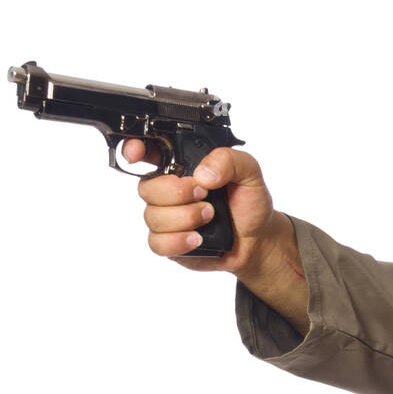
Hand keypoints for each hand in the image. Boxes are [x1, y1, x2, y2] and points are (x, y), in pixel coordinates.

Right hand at [124, 139, 290, 279]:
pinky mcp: (170, 244)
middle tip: (205, 195)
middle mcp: (169, 192)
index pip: (147, 153)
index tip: (137, 153)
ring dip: (185, 217)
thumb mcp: (249, 172)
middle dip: (177, 192)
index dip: (135, 150)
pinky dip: (178, 241)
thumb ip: (229, 160)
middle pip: (146, 188)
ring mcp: (167, 218)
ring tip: (210, 216)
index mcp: (181, 168)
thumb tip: (203, 174)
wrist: (258, 239)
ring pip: (152, 217)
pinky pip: (157, 243)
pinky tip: (198, 238)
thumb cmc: (248, 203)